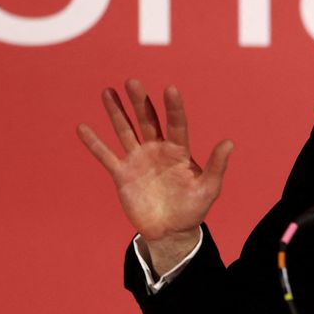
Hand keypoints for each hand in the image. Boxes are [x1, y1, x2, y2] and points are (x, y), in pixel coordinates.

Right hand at [77, 80, 232, 270]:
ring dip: (116, 112)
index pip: (177, 124)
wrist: (171, 231)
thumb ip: (217, 165)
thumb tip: (230, 142)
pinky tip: (83, 127)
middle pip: (147, 121)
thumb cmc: (193, 208)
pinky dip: (94, 143)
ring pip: (125, 131)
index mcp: (179, 151)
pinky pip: (105, 156)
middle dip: (140, 102)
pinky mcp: (122, 174)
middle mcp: (157, 149)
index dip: (174, 108)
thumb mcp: (209, 188)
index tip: (170, 89)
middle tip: (133, 81)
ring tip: (109, 91)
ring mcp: (138, 160)